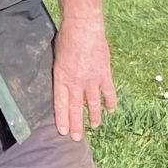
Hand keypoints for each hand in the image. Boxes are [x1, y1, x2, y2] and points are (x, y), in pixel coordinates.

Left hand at [53, 17, 116, 139]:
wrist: (84, 28)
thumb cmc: (67, 38)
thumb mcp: (57, 57)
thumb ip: (61, 74)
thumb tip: (65, 86)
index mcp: (62, 78)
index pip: (60, 104)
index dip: (62, 119)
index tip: (63, 131)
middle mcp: (76, 83)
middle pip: (75, 108)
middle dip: (76, 125)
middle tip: (77, 139)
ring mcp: (92, 81)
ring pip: (92, 104)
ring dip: (93, 117)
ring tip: (93, 127)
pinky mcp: (104, 76)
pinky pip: (108, 93)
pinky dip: (110, 103)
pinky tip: (110, 110)